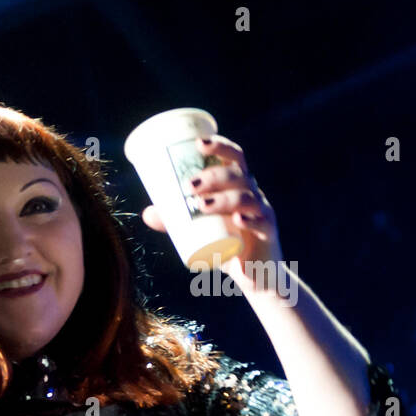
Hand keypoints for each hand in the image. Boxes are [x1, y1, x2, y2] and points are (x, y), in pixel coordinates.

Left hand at [142, 135, 284, 284]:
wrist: (255, 271)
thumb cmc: (228, 242)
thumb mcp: (201, 228)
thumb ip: (176, 221)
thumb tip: (146, 214)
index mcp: (239, 185)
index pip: (235, 157)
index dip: (220, 146)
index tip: (199, 144)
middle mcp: (253, 194)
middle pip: (238, 175)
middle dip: (213, 176)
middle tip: (190, 186)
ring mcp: (263, 212)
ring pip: (247, 198)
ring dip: (224, 199)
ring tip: (202, 206)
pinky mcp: (269, 234)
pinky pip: (262, 223)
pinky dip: (250, 221)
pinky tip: (237, 220)